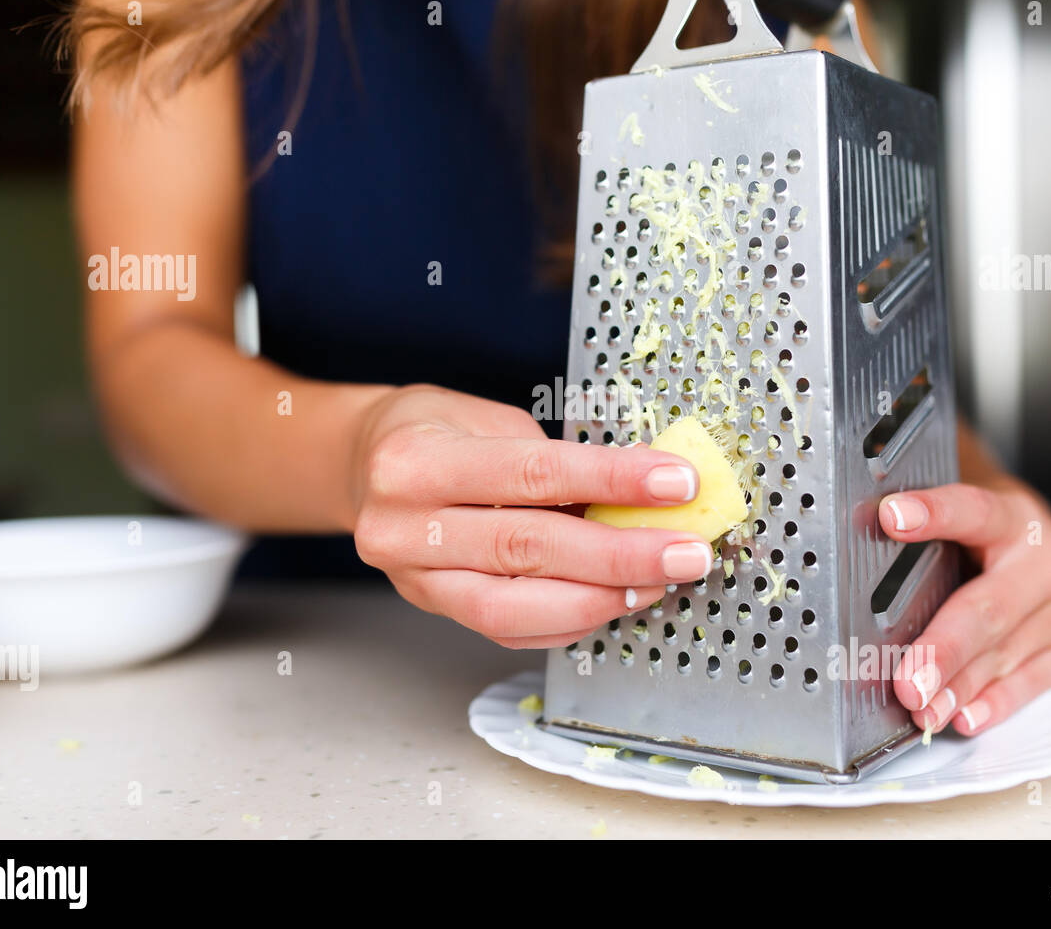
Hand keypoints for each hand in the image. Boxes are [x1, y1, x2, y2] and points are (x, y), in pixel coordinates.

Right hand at [351, 385, 715, 648]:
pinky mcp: (430, 608)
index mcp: (416, 461)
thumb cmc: (436, 433)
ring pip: (515, 605)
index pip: (534, 474)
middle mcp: (402, 526)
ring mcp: (412, 578)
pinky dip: (568, 620)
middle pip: (529, 548)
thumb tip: (647, 496)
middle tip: (687, 552)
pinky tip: (611, 600)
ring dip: (601, 597)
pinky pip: (506, 629)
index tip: (677, 483)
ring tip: (658, 581)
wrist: (364, 466)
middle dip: (622, 554)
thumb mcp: (489, 420)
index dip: (613, 482)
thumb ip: (556, 462)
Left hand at [879, 482, 1050, 735]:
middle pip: (990, 607)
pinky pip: (1037, 680)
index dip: (932, 513)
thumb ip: (920, 538)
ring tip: (925, 710)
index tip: (892, 517)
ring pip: (1009, 652)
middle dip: (943, 650)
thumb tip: (855, 553)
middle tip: (909, 682)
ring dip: (961, 688)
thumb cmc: (983, 542)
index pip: (971, 510)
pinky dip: (997, 701)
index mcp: (1013, 515)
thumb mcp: (956, 526)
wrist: (1035, 550)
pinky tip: (968, 715)